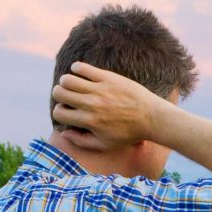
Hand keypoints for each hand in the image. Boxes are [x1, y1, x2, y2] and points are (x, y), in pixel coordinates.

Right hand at [50, 60, 165, 148]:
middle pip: (59, 93)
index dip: (60, 112)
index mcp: (89, 121)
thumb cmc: (129, 134)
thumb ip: (82, 141)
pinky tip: (82, 73)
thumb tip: (63, 134)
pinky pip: (82, 67)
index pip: (58, 112)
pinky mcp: (108, 77)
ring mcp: (99, 89)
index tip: (69, 111)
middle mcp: (91, 104)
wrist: (152, 118)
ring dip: (67, 82)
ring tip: (75, 85)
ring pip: (67, 79)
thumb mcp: (106, 144)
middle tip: (70, 97)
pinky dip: (77, 68)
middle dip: (60, 95)